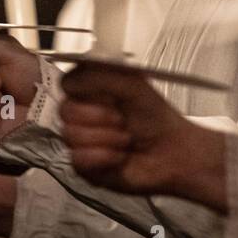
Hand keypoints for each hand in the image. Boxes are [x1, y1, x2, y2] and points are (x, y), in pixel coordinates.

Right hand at [59, 65, 228, 212]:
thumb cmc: (157, 118)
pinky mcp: (85, 166)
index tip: (108, 95)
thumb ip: (101, 74)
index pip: (67, 84)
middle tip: (122, 119)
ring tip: (126, 139)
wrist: (172, 152)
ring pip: (71, 135)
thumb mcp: (133, 84)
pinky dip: (105, 157)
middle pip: (65, 110)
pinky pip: (78, 158)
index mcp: (94, 90)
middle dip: (100, 116)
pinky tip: (120, 156)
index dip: (85, 90)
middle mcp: (85, 114)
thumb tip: (78, 72)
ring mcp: (83, 140)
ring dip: (107, 137)